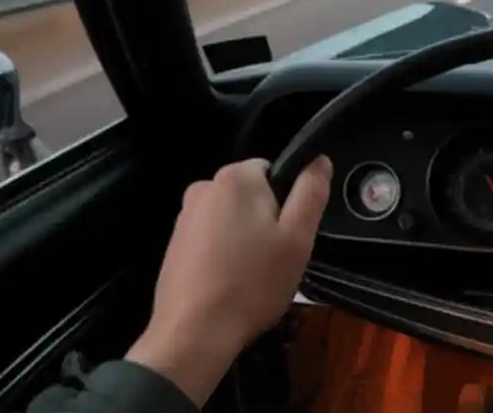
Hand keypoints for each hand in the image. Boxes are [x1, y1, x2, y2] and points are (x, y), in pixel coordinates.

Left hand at [126, 156, 331, 405]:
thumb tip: (319, 158)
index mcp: (234, 177)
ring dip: (245, 239)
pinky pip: (211, 238)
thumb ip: (311, 191)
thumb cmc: (253, 282)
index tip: (290, 236)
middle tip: (275, 259)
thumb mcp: (297, 237)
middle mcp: (203, 187)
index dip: (289, 202)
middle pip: (252, 195)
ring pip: (232, 218)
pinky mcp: (174, 245)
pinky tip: (229, 284)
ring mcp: (183, 217)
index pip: (275, 171)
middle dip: (267, 221)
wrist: (194, 334)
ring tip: (252, 276)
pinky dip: (224, 254)